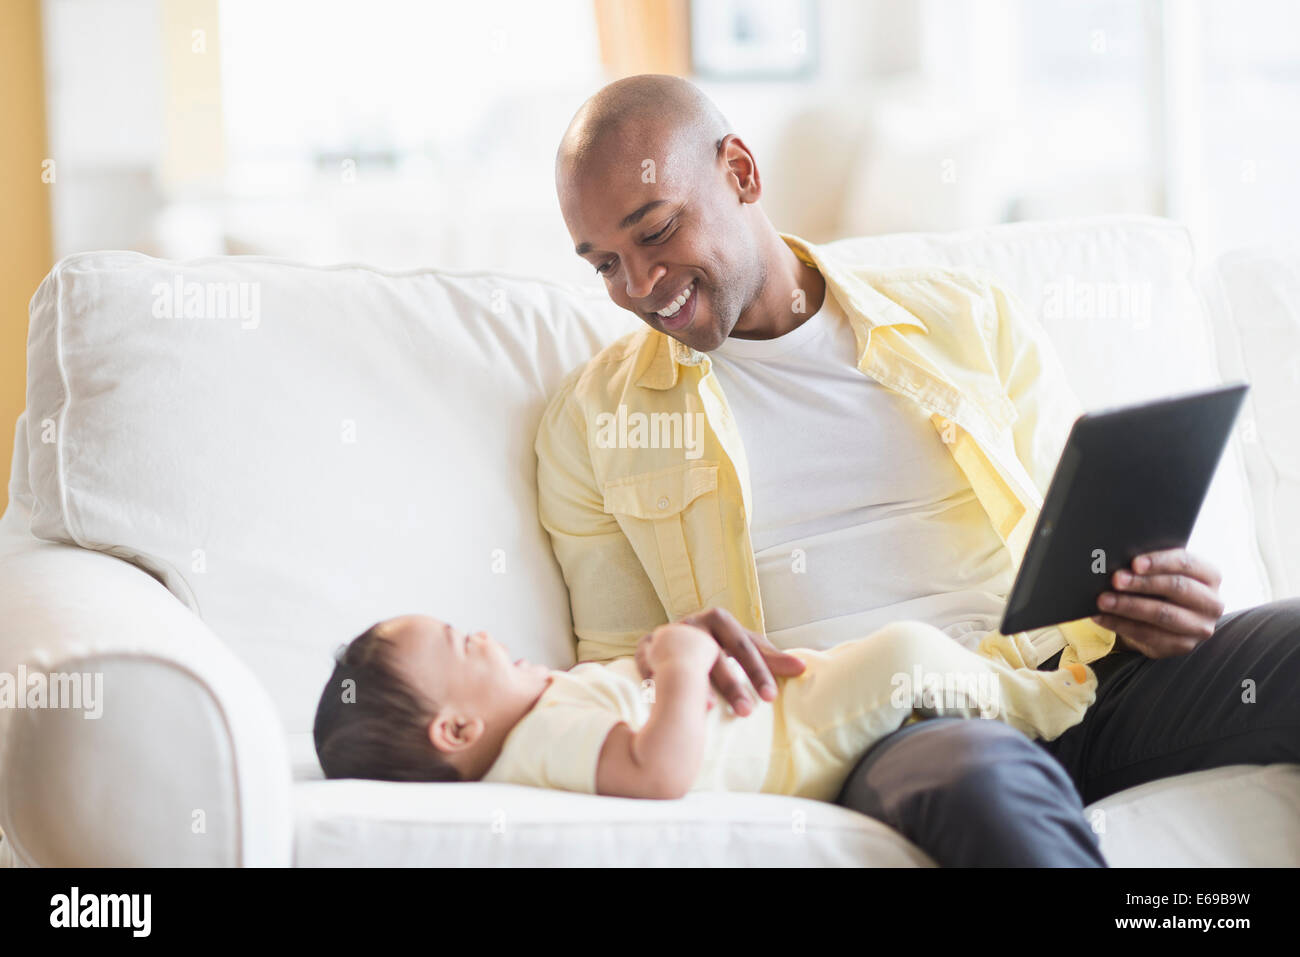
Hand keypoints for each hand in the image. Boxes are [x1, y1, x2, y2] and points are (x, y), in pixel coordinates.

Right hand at [635, 607, 805, 715]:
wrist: (670, 640)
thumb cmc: (715, 647)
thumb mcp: (742, 648)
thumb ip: (770, 658)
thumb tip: (804, 668)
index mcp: (718, 620)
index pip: (744, 644)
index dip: (759, 670)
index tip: (772, 697)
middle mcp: (692, 624)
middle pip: (715, 653)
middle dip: (731, 683)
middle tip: (748, 711)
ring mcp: (666, 635)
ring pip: (683, 659)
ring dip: (695, 685)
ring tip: (707, 710)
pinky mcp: (645, 650)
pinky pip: (651, 666)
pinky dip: (659, 683)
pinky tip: (668, 701)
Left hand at [1091, 548, 1224, 658]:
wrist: (1164, 619)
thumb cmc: (1160, 586)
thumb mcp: (1162, 572)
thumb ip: (1149, 565)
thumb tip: (1119, 560)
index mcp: (1210, 575)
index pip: (1186, 563)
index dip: (1160, 562)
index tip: (1135, 563)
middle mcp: (1212, 602)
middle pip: (1176, 587)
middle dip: (1142, 583)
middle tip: (1115, 579)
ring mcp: (1199, 627)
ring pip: (1162, 614)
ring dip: (1128, 606)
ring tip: (1103, 600)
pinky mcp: (1182, 646)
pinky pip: (1148, 635)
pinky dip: (1120, 624)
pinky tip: (1101, 617)